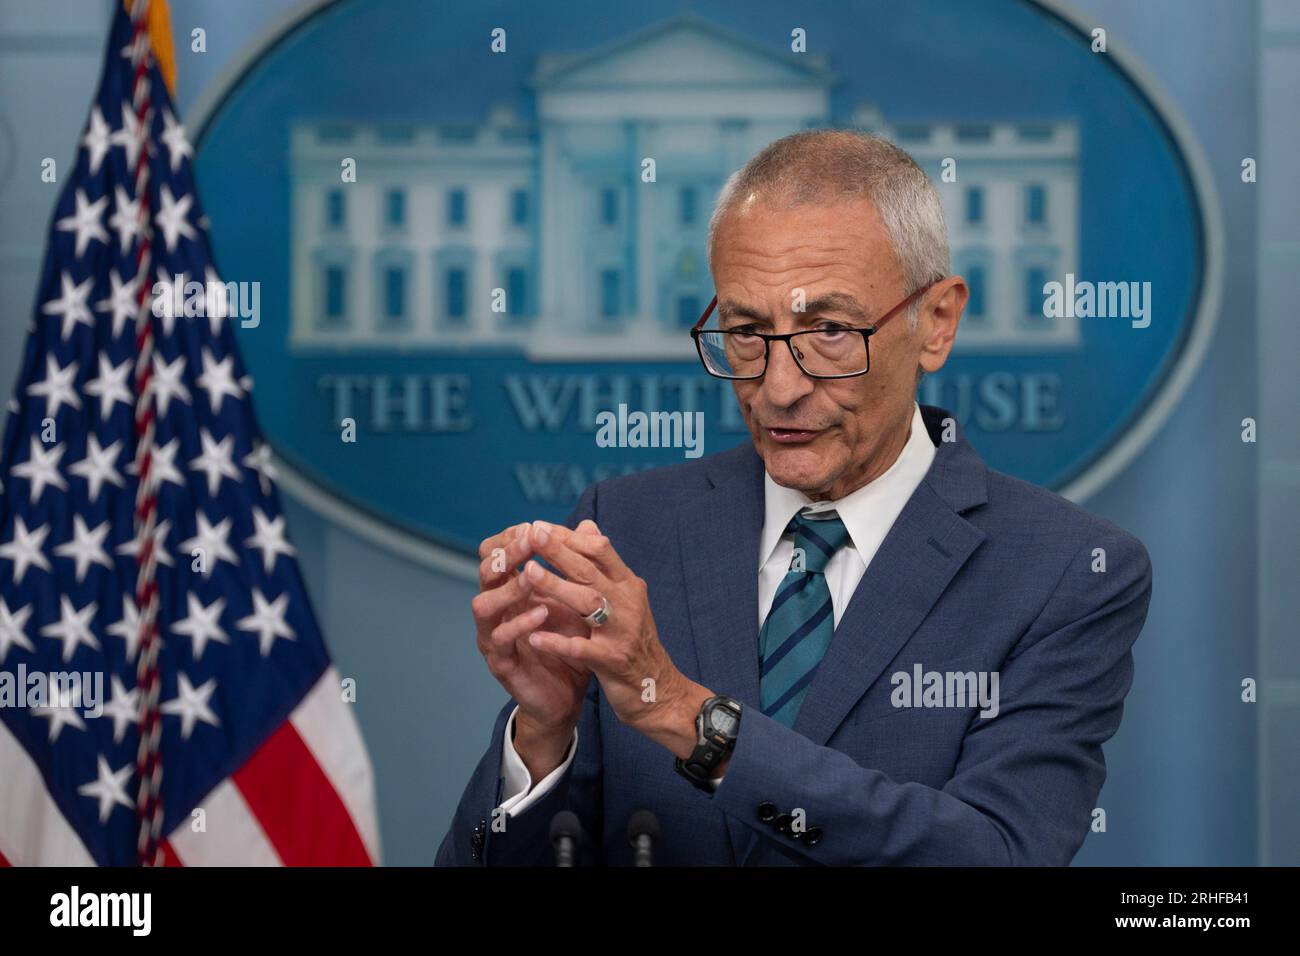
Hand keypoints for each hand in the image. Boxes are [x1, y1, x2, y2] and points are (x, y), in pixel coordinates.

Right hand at [471, 522, 595, 748]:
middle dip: (506, 554)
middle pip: (485, 573)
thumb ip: (577, 566)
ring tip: (533, 576)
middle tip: (528, 541)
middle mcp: (497, 609)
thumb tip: (590, 526)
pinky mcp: (501, 663)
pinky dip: (519, 625)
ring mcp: (493, 636)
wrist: (567, 693)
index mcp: (510, 590)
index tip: (532, 526)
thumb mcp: (576, 600)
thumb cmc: (567, 642)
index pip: (496, 554)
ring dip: (508, 587)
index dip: (510, 538)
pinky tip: (541, 614)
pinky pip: (500, 640)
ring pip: (483, 605)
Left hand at [521, 521, 713, 759]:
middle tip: (531, 534)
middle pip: (590, 570)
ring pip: (587, 602)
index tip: (539, 526)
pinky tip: (534, 637)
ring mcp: (622, 631)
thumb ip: (604, 565)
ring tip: (527, 574)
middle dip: (559, 551)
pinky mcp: (613, 660)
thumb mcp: (625, 599)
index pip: (599, 550)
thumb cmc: (633, 641)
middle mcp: (628, 602)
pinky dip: (558, 642)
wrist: (658, 690)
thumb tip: (588, 526)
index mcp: (628, 585)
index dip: (569, 537)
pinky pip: (582, 649)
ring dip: (556, 586)